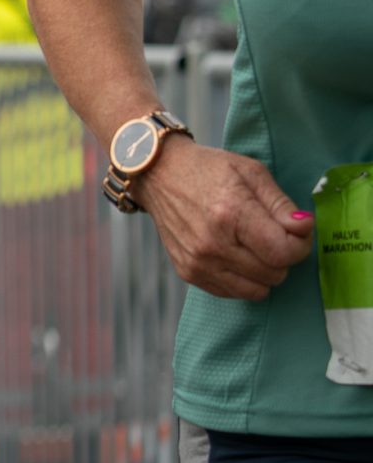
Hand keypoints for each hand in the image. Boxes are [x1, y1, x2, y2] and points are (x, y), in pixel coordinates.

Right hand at [132, 138, 311, 299]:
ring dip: (263, 272)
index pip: (283, 253)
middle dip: (282, 256)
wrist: (158, 175)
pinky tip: (235, 255)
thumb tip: (304, 228)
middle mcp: (212, 244)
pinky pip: (232, 292)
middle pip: (274, 274)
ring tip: (253, 247)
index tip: (295, 232)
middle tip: (271, 235)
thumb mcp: (251, 173)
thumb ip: (281, 204)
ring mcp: (198, 262)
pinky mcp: (188, 272)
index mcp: (231, 214)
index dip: (299, 245)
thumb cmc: (208, 169)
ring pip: (256, 291)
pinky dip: (242, 279)